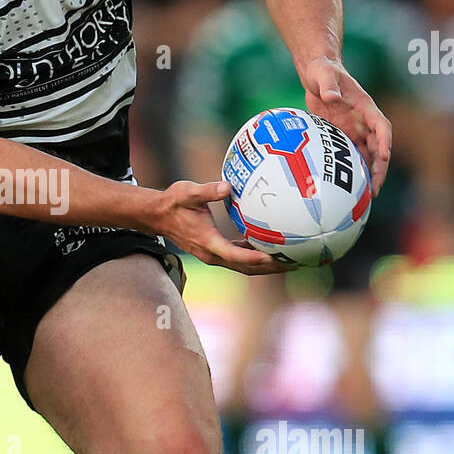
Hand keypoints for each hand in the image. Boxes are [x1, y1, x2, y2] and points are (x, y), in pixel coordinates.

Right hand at [156, 180, 282, 275]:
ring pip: (245, 267)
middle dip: (271, 267)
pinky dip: (256, 258)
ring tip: (291, 261)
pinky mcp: (216, 252)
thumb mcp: (188, 192)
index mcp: (208, 242)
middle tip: (296, 263)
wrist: (158, 216)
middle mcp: (212, 254)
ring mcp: (214, 255)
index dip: (255, 258)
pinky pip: (240, 260)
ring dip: (267, 266)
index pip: (235, 255)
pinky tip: (272, 251)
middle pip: (246, 268)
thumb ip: (208, 190)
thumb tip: (228, 186)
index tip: (274, 257)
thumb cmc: (174, 202)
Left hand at [299, 57, 391, 195]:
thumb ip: (328, 84)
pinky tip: (350, 187)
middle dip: (379, 168)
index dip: (384, 141)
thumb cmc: (322, 70)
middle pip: (378, 147)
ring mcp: (355, 128)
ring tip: (367, 195)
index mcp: (365, 106)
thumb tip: (332, 96)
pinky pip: (352, 154)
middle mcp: (364, 120)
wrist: (317, 72)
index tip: (384, 156)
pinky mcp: (344, 134)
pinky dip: (354, 169)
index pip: (381, 126)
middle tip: (375, 188)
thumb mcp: (323, 74)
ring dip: (369, 173)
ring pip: (368, 154)